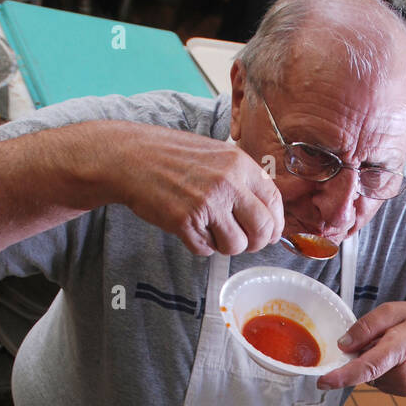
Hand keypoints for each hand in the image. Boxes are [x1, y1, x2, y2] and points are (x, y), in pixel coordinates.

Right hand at [107, 122, 283, 256]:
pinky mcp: (186, 222)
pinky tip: (189, 227)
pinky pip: (206, 250)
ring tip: (209, 230)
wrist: (131, 157)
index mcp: (240, 165)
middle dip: (255, 243)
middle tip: (242, 241)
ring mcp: (207, 203)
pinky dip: (199, 245)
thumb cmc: (173, 157)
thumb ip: (242, 180)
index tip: (269, 233)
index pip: (274, 202)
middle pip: (262, 230)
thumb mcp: (217, 155)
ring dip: (224, 245)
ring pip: (236, 245)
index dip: (274, 225)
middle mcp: (228, 183)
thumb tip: (266, 213)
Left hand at [317, 302, 405, 395]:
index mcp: (401, 349)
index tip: (323, 382)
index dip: (342, 376)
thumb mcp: (394, 310)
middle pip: (364, 368)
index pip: (367, 367)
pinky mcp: (405, 391)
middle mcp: (404, 374)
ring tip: (398, 345)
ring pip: (371, 375)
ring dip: (375, 360)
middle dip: (365, 352)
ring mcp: (405, 386)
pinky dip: (383, 368)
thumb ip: (366, 327)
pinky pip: (380, 379)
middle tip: (388, 336)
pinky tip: (401, 356)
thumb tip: (343, 345)